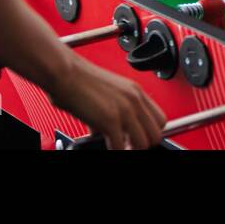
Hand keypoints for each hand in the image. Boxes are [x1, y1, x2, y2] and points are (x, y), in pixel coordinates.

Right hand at [45, 56, 166, 149]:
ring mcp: (125, 110)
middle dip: (142, 143)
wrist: (64, 72)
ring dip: (130, 149)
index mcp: (135, 92)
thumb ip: (114, 111)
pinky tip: (105, 145)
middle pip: (156, 134)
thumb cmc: (78, 80)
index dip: (149, 132)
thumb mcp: (106, 93)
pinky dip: (114, 150)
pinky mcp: (110, 120)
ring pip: (143, 143)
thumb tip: (108, 131)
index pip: (160, 120)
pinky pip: (120, 147)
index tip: (136, 137)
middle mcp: (134, 100)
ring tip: (117, 146)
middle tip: (127, 145)